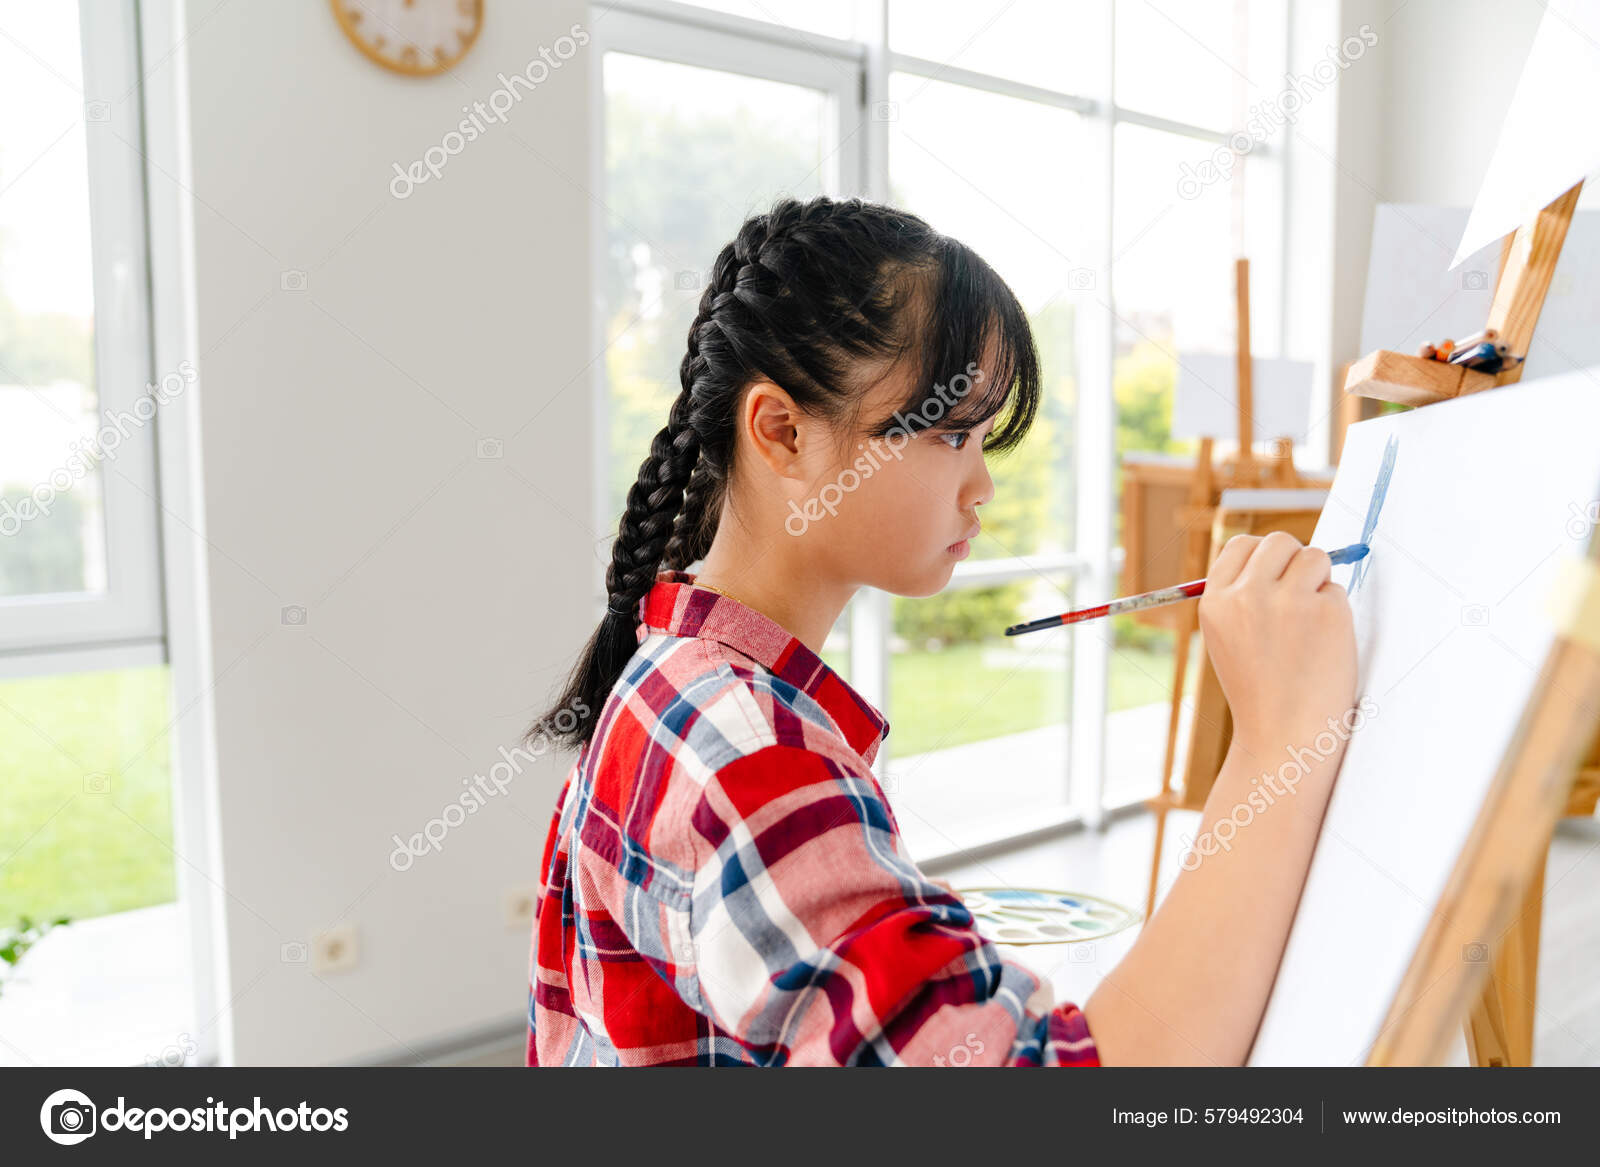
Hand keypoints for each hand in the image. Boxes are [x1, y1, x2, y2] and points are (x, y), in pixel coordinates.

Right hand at [1198, 532, 1357, 761]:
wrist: (1284, 736)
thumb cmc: (1260, 690)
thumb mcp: (1228, 638)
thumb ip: (1243, 596)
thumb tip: (1283, 557)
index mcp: (1216, 601)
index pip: (1241, 545)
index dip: (1264, 558)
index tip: (1275, 577)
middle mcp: (1247, 595)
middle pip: (1280, 541)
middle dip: (1296, 561)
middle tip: (1301, 596)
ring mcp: (1288, 601)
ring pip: (1315, 557)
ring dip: (1319, 582)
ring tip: (1311, 624)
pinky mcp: (1327, 612)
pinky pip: (1337, 590)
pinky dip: (1336, 612)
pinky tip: (1323, 645)